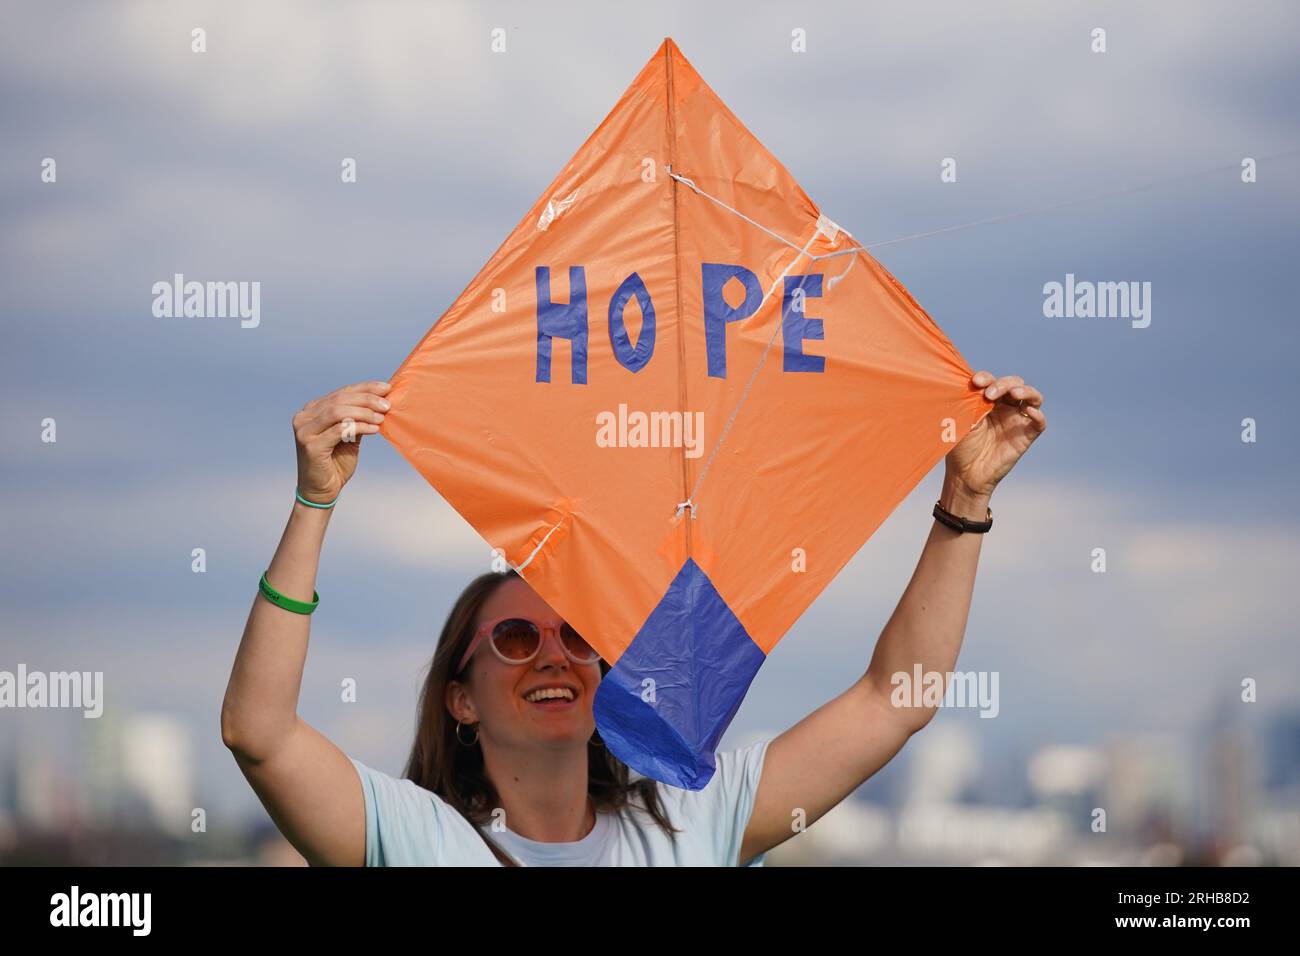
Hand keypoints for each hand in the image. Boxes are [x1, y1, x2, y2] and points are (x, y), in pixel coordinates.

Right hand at [292, 380, 391, 503]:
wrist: (321, 491)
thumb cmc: (336, 463)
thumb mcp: (349, 437)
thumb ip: (357, 419)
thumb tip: (380, 402)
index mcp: (312, 410)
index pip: (341, 392)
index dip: (365, 388)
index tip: (386, 388)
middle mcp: (304, 417)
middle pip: (340, 399)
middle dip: (367, 399)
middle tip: (387, 404)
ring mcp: (304, 430)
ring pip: (338, 412)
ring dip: (364, 412)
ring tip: (382, 416)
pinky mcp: (310, 445)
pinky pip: (339, 430)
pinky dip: (359, 426)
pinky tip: (374, 428)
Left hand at [944, 371, 1045, 499]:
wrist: (966, 474)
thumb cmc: (960, 447)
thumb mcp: (962, 420)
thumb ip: (970, 401)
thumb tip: (974, 383)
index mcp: (987, 400)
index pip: (992, 380)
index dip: (986, 378)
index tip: (975, 382)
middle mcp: (1005, 407)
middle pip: (1015, 384)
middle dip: (1003, 384)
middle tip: (989, 394)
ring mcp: (1017, 420)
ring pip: (1033, 397)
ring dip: (1026, 391)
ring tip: (1014, 394)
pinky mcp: (1026, 435)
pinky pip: (1040, 422)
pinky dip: (1038, 414)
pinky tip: (1028, 411)